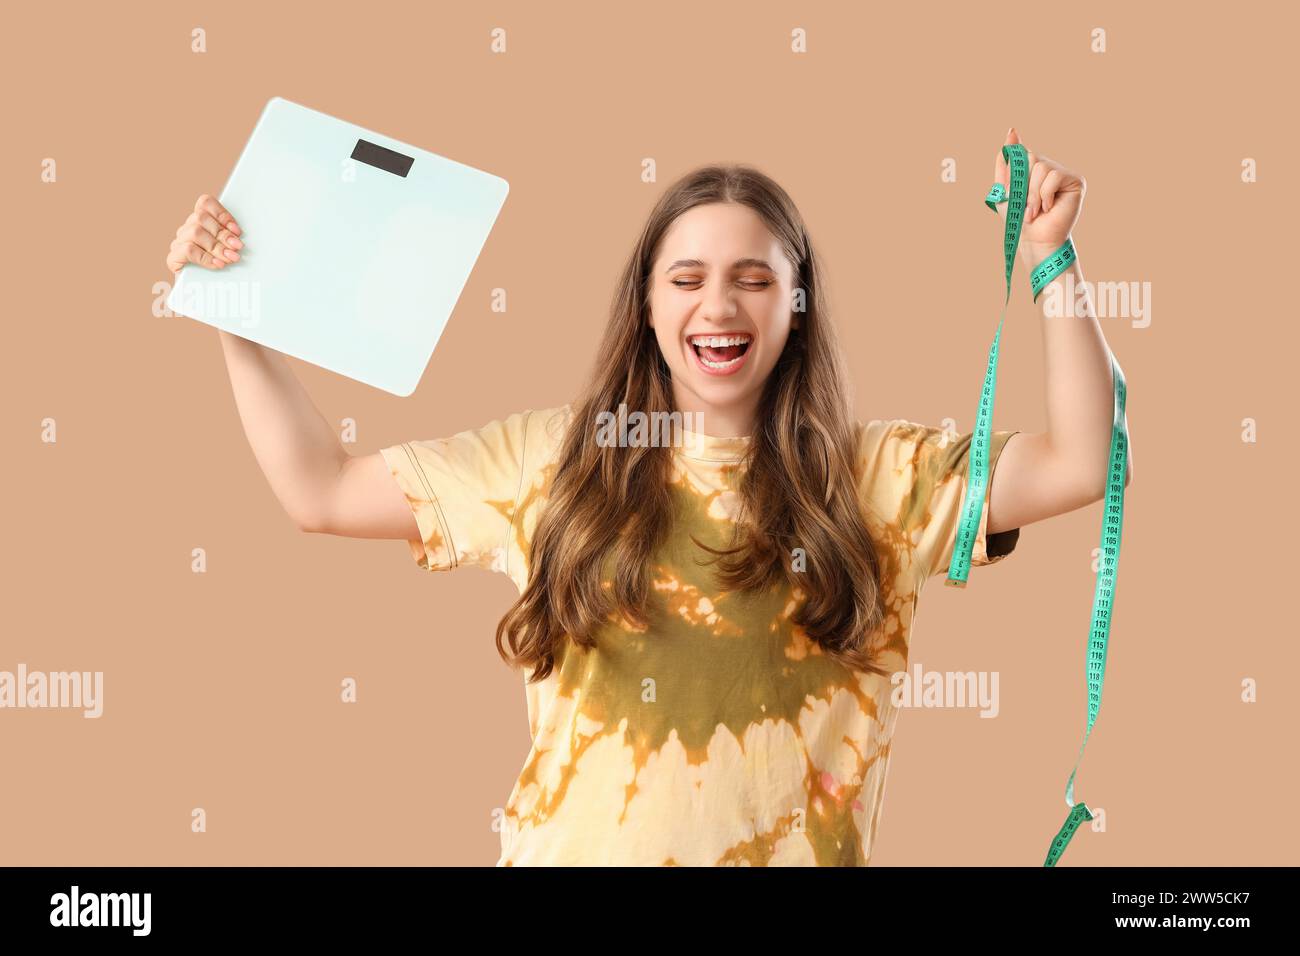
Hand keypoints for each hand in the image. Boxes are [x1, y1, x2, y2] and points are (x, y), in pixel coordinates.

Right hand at [166, 194, 243, 272]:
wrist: (207, 297)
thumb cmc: (224, 273)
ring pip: (195, 232)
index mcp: (199, 221)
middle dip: (223, 233)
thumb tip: (241, 235)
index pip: (204, 203)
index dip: (221, 214)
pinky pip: (188, 249)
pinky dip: (206, 257)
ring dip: (217, 245)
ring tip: (231, 257)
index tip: (237, 230)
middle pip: (201, 218)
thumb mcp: (231, 250)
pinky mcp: (174, 259)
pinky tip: (218, 265)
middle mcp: (187, 229)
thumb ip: (232, 238)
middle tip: (238, 247)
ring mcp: (179, 243)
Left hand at [992, 127, 1084, 259]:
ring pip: (1042, 167)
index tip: (1011, 137)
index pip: (1023, 153)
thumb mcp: (1005, 190)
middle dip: (1023, 185)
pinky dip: (1045, 194)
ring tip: (1035, 211)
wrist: (1034, 239)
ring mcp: (1063, 173)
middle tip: (1025, 206)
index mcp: (1032, 170)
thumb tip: (1012, 132)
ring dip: (1033, 193)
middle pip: (1031, 158)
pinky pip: (1054, 175)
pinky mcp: (1075, 180)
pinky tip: (1049, 207)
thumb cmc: (1019, 219)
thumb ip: (1006, 165)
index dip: (1015, 151)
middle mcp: (1049, 168)